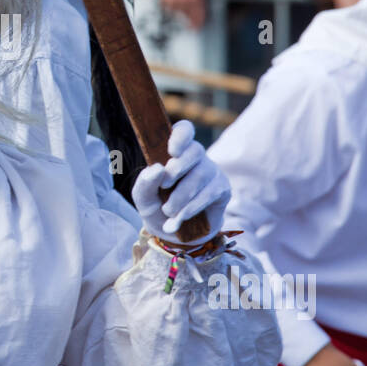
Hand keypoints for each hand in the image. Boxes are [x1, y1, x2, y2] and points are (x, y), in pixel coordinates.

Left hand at [131, 120, 229, 238]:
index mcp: (175, 152)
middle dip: (178, 168)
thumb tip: (156, 169)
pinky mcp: (223, 189)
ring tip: (168, 210)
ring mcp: (211, 171)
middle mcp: (196, 158)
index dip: (181, 136)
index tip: (172, 151)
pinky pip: (211, 192)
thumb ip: (144, 184)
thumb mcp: (144, 199)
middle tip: (164, 184)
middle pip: (195, 150)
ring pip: (201, 174)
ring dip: (182, 195)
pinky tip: (180, 216)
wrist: (176, 235)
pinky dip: (192, 206)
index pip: (184, 130)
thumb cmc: (158, 209)